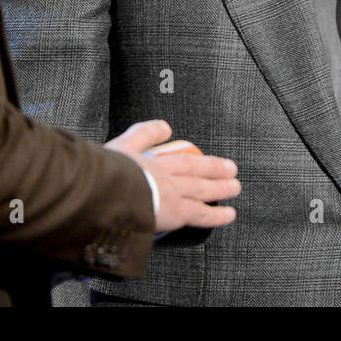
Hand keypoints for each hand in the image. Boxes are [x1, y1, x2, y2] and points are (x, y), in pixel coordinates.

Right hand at [104, 120, 239, 233]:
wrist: (105, 192)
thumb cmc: (106, 174)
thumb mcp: (122, 145)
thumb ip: (143, 133)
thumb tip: (165, 126)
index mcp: (152, 161)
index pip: (180, 159)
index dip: (195, 160)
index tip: (210, 162)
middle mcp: (166, 175)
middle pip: (195, 169)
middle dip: (215, 169)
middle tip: (232, 170)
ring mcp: (173, 192)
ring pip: (201, 188)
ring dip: (220, 187)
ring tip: (235, 187)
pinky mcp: (175, 211)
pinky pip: (201, 213)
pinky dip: (217, 214)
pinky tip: (229, 214)